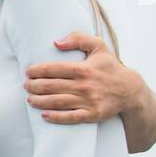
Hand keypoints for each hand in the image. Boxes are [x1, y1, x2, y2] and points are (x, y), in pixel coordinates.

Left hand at [24, 30, 143, 124]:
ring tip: (29, 99)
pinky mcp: (92, 114)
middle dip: (34, 86)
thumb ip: (78, 39)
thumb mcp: (99, 46)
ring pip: (57, 102)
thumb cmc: (109, 67)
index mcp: (83, 68)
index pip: (53, 69)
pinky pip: (71, 117)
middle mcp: (84, 85)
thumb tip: (56, 42)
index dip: (37, 71)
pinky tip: (44, 115)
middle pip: (52, 86)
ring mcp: (88, 101)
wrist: (130, 90)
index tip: (28, 72)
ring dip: (40, 101)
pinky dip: (56, 117)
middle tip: (26, 86)